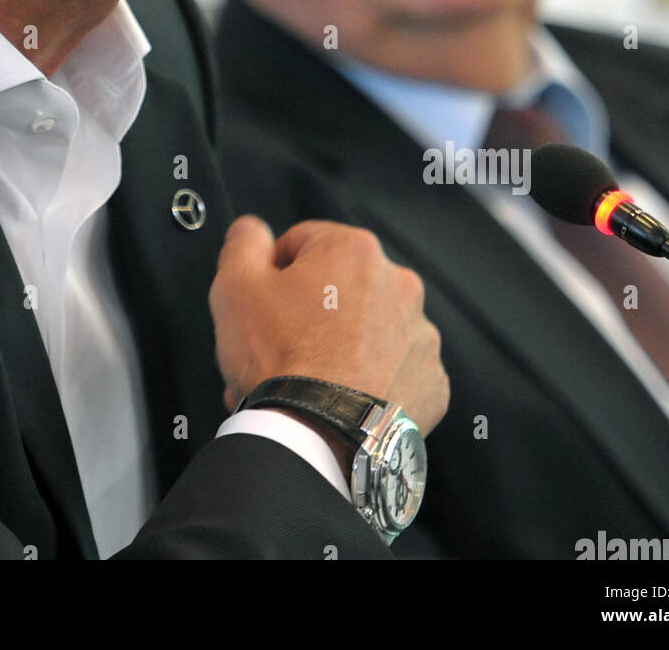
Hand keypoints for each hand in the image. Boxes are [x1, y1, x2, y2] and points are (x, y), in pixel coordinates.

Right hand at [209, 215, 448, 435]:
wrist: (319, 437)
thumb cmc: (279, 357)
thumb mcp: (236, 287)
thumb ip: (243, 244)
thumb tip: (253, 230)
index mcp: (354, 250)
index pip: (303, 244)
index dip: (274, 274)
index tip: (263, 307)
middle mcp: (399, 284)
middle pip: (340, 288)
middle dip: (310, 313)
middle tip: (280, 348)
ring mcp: (421, 336)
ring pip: (369, 331)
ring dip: (342, 346)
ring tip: (308, 383)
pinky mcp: (432, 383)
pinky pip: (395, 372)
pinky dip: (372, 382)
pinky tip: (342, 401)